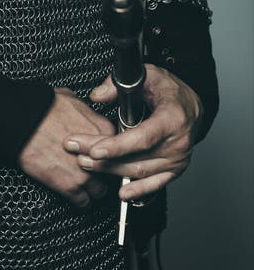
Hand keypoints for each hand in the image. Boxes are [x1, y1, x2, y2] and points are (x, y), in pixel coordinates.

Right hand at [17, 87, 114, 207]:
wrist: (22, 121)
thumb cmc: (43, 107)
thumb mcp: (73, 100)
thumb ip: (88, 113)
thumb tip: (86, 116)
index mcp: (103, 131)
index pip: (116, 150)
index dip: (108, 154)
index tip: (100, 156)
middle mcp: (99, 155)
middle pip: (112, 173)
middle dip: (103, 173)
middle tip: (94, 171)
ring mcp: (85, 173)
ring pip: (99, 191)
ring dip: (92, 189)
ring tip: (83, 183)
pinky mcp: (70, 187)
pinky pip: (83, 203)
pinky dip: (80, 201)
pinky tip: (75, 195)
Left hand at [63, 64, 203, 200]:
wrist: (191, 106)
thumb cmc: (169, 90)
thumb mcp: (148, 76)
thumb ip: (119, 84)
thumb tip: (97, 95)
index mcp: (172, 119)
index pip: (142, 138)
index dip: (117, 146)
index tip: (94, 150)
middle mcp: (177, 143)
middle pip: (136, 157)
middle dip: (103, 157)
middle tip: (77, 152)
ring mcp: (177, 159)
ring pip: (139, 171)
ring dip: (111, 171)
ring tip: (86, 164)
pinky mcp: (174, 169)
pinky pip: (155, 184)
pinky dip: (138, 190)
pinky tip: (122, 194)